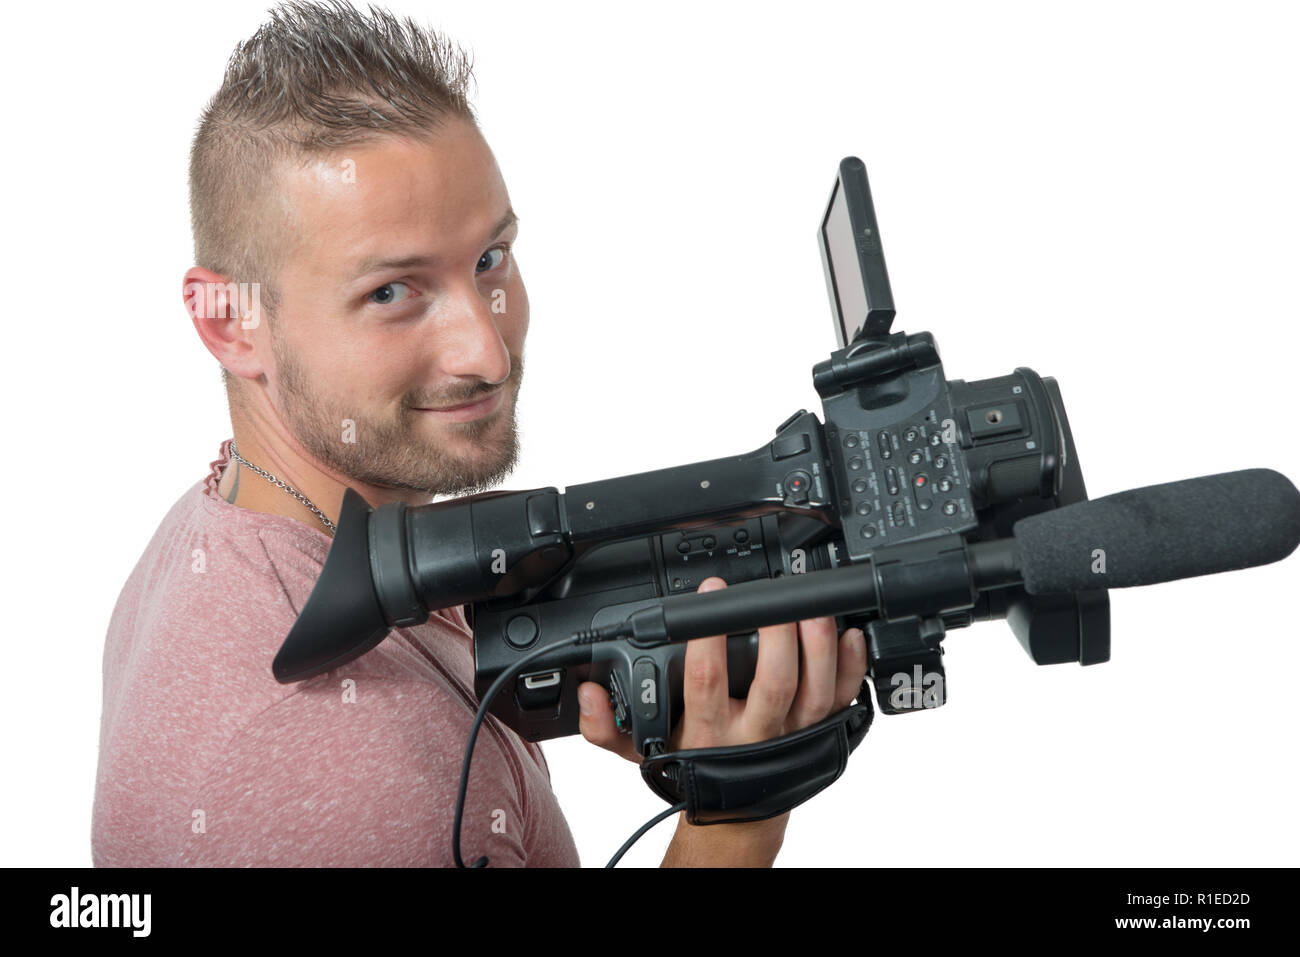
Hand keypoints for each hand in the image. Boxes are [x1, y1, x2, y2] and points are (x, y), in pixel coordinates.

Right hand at [576, 576, 868, 761]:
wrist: (737, 812)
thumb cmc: (695, 766)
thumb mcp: (642, 752)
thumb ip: (608, 725)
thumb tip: (588, 695)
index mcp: (708, 731)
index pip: (706, 680)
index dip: (708, 635)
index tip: (709, 593)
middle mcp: (755, 732)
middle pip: (774, 682)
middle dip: (776, 636)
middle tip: (770, 598)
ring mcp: (794, 731)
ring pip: (814, 689)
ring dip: (818, 646)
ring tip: (813, 609)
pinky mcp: (822, 728)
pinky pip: (843, 696)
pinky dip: (851, 666)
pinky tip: (850, 634)